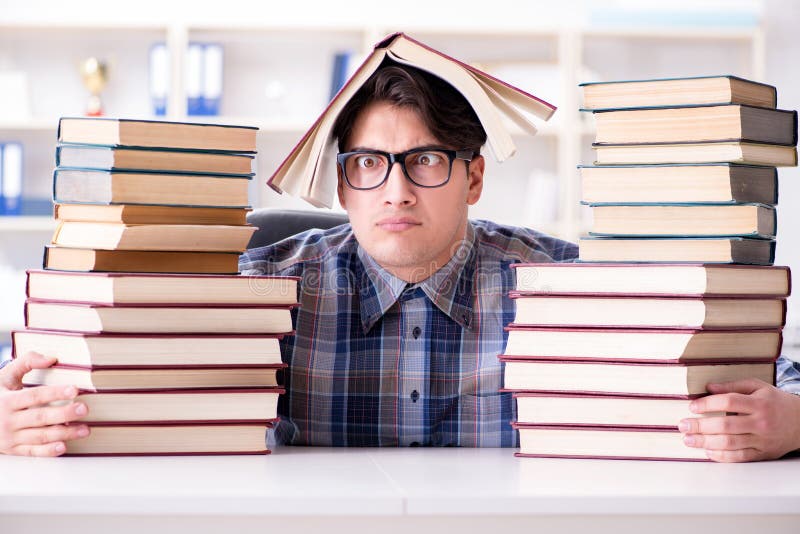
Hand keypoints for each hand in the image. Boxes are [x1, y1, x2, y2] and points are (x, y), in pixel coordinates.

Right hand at [0, 351, 89, 455]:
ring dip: (64, 433)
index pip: (34, 396)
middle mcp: (8, 420)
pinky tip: (64, 447)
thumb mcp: (5, 375)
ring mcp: (10, 437)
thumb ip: (27, 362)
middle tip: (84, 409)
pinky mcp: (13, 449)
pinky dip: (48, 451)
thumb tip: (51, 359)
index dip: (55, 392)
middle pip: (40, 417)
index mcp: (7, 400)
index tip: (75, 389)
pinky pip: (32, 451)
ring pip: (40, 436)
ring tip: (85, 429)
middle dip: (64, 413)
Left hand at [679, 378, 799, 461]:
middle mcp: (761, 423)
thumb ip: (733, 386)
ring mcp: (762, 440)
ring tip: (689, 440)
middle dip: (700, 426)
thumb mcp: (758, 387)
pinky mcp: (763, 454)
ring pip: (730, 444)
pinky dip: (721, 456)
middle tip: (682, 426)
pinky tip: (707, 451)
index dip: (708, 404)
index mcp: (759, 404)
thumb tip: (708, 387)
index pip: (729, 402)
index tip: (692, 407)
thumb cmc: (775, 402)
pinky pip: (739, 457)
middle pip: (726, 426)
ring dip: (705, 443)